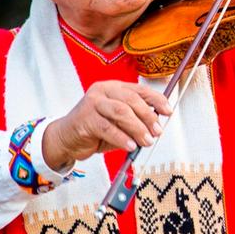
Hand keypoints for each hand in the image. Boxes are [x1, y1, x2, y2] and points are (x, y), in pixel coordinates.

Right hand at [41, 80, 171, 169]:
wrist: (66, 138)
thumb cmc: (95, 130)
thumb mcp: (119, 123)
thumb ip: (135, 121)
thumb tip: (157, 125)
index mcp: (113, 88)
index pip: (140, 90)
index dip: (156, 100)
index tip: (168, 111)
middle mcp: (103, 91)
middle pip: (131, 100)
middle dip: (148, 117)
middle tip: (157, 132)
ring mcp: (92, 103)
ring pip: (121, 112)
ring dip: (137, 128)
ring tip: (146, 141)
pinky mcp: (85, 118)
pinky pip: (108, 128)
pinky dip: (122, 138)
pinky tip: (130, 146)